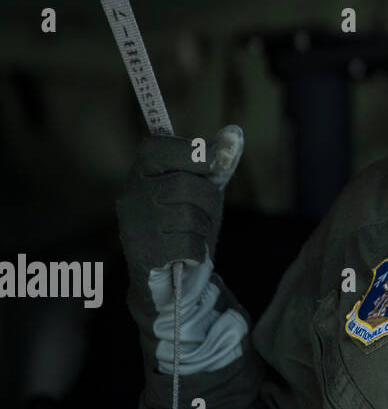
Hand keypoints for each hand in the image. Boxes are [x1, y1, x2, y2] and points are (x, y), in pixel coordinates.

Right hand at [116, 125, 243, 292]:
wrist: (167, 276)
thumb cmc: (187, 224)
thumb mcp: (204, 189)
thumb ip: (217, 162)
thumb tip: (235, 132)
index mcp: (142, 171)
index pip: (158, 147)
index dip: (192, 153)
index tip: (214, 165)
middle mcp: (131, 194)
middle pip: (184, 185)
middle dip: (208, 200)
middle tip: (205, 214)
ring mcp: (134, 224)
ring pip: (188, 216)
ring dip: (203, 228)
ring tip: (193, 234)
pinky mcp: (142, 253)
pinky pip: (187, 245)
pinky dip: (197, 251)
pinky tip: (187, 254)